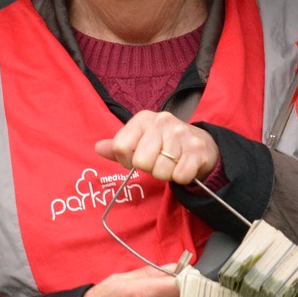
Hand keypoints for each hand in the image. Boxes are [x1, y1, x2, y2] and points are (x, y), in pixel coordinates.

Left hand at [95, 110, 219, 186]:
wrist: (199, 144)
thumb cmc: (163, 144)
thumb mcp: (139, 141)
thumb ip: (118, 147)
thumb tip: (98, 148)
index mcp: (143, 119)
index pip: (120, 147)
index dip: (126, 160)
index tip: (137, 158)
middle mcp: (162, 121)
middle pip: (141, 162)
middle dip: (148, 168)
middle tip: (157, 161)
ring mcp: (181, 134)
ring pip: (161, 171)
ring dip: (165, 174)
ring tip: (171, 163)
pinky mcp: (197, 149)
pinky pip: (180, 175)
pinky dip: (181, 177)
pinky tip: (183, 167)